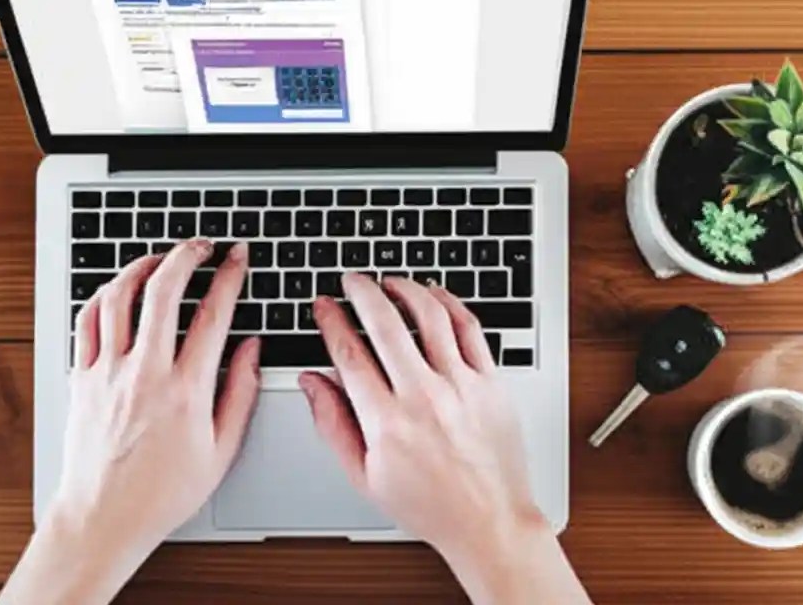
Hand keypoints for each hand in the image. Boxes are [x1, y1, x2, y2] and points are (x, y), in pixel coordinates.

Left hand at [57, 238, 258, 544]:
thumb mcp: (221, 450)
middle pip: (163, 291)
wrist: (103, 518)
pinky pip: (87, 322)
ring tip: (160, 258)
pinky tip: (118, 290)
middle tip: (201, 245)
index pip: (213, 315)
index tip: (237, 258)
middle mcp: (144, 374)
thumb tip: (251, 349)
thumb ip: (241, 393)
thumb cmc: (162, 493)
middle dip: (186, 255)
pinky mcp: (81, 379)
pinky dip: (104, 295)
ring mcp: (107, 373)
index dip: (229, 276)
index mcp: (185, 391)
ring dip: (142, 266)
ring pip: (119, 297)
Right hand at [300, 274, 589, 603]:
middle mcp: (423, 398)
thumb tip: (311, 381)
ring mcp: (461, 387)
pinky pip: (470, 329)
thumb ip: (332, 424)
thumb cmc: (429, 506)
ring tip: (390, 281)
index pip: (349, 354)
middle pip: (385, 324)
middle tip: (351, 280)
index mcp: (386, 423)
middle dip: (361, 292)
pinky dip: (449, 304)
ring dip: (405, 289)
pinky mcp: (491, 384)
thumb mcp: (364, 477)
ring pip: (430, 316)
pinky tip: (434, 295)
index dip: (330, 321)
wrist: (489, 523)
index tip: (322, 306)